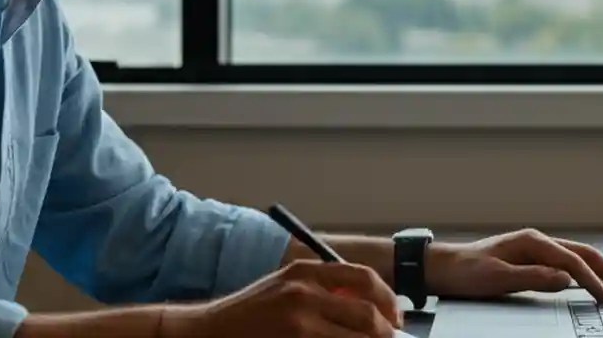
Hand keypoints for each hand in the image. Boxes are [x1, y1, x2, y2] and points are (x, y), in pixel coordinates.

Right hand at [161, 260, 403, 337]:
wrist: (208, 331)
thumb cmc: (249, 313)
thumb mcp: (287, 287)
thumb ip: (323, 292)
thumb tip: (368, 311)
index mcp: (307, 271)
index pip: (364, 280)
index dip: (388, 301)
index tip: (395, 319)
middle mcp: (305, 291)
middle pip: (367, 315)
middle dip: (386, 333)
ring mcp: (299, 321)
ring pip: (356, 337)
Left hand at [426, 229, 602, 304]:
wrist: (444, 267)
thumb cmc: (466, 272)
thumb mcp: (497, 277)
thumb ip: (533, 277)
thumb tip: (567, 279)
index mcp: (532, 241)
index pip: (573, 261)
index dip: (594, 281)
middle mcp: (538, 241)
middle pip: (585, 254)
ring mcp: (536, 249)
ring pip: (580, 258)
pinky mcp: (533, 260)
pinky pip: (568, 265)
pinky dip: (587, 275)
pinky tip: (595, 285)